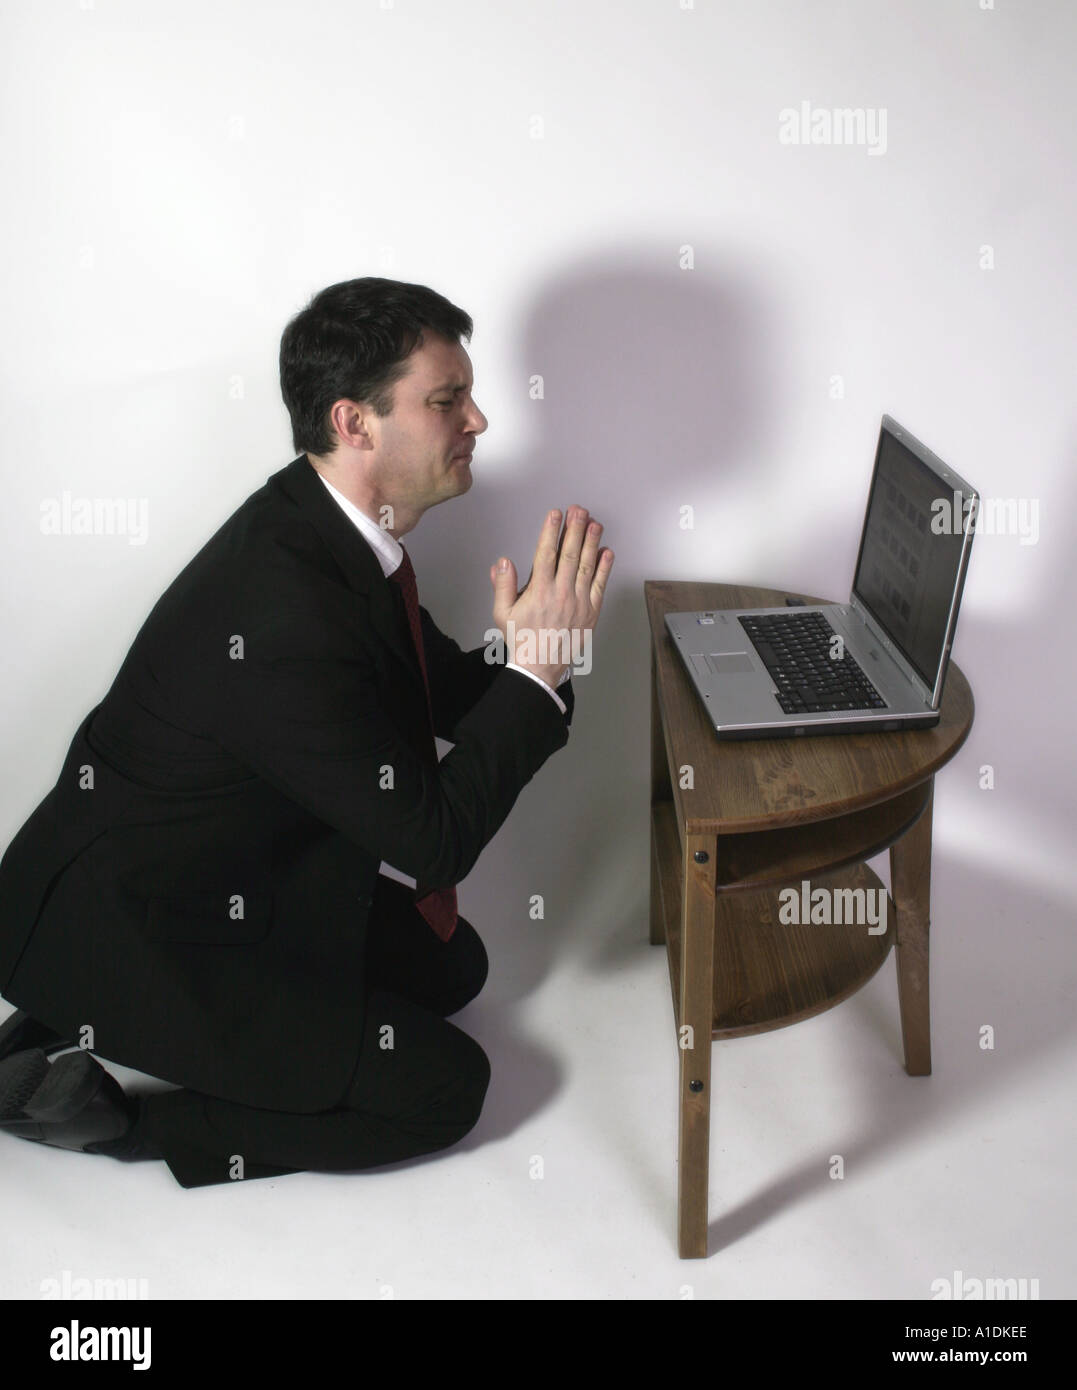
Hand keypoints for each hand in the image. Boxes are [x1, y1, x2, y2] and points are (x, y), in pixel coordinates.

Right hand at [489, 506, 613, 686]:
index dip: (551, 531)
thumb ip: (502, 585)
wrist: (541, 666)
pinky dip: (605, 568)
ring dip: (591, 542)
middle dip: (574, 529)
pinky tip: (607, 552)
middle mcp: (560, 593)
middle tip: (579, 510)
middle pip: (569, 554)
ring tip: (594, 523)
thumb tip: (503, 562)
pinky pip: (600, 585)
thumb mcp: (502, 613)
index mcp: (539, 591)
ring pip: (586, 566)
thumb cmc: (522, 639)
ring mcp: (578, 602)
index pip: (545, 554)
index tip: (555, 514)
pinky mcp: (591, 612)